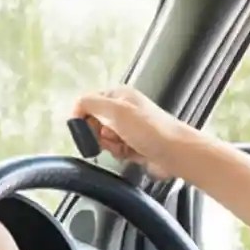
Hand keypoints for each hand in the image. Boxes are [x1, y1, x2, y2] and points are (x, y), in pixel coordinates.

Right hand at [71, 86, 199, 179]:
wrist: (174, 153)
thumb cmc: (151, 130)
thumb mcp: (116, 110)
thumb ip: (90, 104)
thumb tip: (75, 106)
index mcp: (119, 95)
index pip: (88, 102)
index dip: (84, 117)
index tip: (86, 128)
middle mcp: (123, 109)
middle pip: (94, 123)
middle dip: (99, 134)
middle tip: (112, 136)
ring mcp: (128, 128)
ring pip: (103, 139)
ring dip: (109, 146)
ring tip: (124, 146)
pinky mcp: (133, 145)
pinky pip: (114, 150)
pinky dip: (119, 154)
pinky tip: (130, 154)